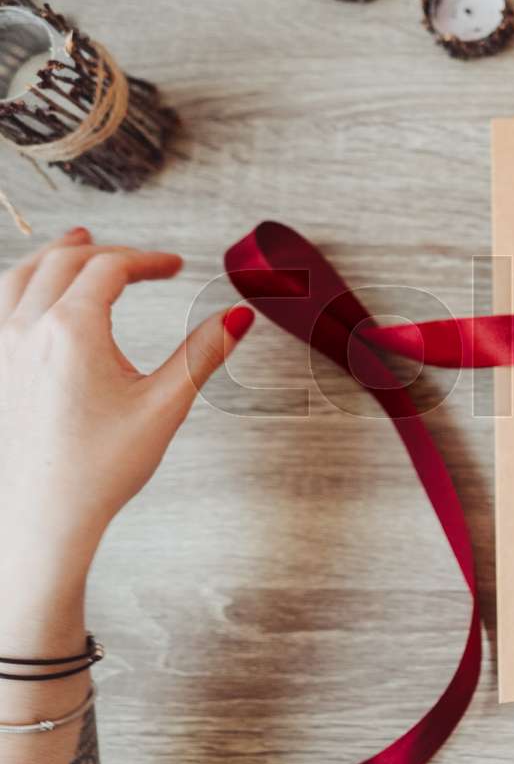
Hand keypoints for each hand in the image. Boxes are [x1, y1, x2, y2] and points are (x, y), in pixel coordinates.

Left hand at [0, 227, 252, 643]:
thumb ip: (202, 354)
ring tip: (74, 246)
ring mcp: (0, 348)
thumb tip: (238, 318)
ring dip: (52, 256)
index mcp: (72, 330)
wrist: (42, 518)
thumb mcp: (164, 406)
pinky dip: (19, 285)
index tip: (175, 268)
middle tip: (137, 259)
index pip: (111, 267)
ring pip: (18, 276)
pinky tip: (31, 296)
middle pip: (62, 261)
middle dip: (105, 252)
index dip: (149, 260)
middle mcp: (26, 329)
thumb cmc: (98, 469)